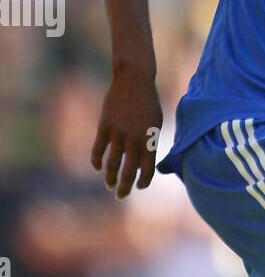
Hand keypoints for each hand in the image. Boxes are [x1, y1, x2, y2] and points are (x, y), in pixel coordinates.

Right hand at [90, 67, 162, 197]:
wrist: (134, 80)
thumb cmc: (148, 103)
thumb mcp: (155, 123)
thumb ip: (150, 143)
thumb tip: (145, 163)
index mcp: (150, 140)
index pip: (147, 170)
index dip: (143, 182)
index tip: (139, 186)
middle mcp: (134, 140)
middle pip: (128, 172)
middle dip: (125, 187)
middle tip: (121, 195)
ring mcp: (118, 134)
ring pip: (111, 164)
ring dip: (110, 177)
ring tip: (110, 185)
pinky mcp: (104, 126)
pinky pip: (98, 149)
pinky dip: (96, 161)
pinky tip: (97, 167)